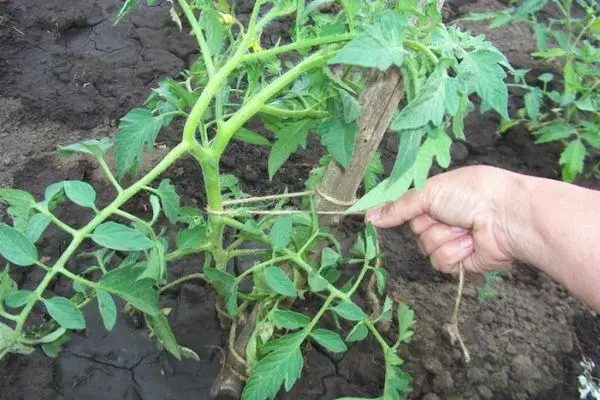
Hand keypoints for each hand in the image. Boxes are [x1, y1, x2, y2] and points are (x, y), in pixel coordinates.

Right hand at [366, 166, 528, 273]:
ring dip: (444, 237)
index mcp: (438, 197)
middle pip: (415, 229)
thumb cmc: (473, 194)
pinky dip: (454, 252)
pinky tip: (470, 243)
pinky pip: (441, 262)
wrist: (506, 217)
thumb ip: (399, 206)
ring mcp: (452, 240)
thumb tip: (369, 216)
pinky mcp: (460, 261)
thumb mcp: (430, 191)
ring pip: (427, 247)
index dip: (398, 212)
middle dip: (430, 223)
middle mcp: (444, 218)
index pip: (407, 208)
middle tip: (449, 214)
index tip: (377, 214)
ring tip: (465, 228)